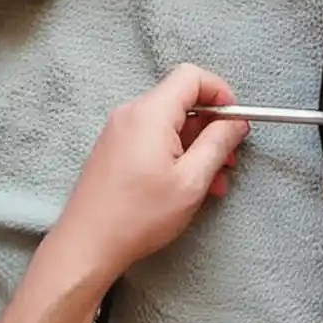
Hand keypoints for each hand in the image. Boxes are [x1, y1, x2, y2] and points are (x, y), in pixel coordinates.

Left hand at [53, 63, 250, 275]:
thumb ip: (218, 144)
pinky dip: (176, 154)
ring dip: (197, 146)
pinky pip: (153, 139)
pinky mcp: (114, 150)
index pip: (191, 76)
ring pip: (170, 124)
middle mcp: (131, 114)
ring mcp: (119, 132)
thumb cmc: (138, 216)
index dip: (221, 92)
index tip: (236, 120)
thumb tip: (235, 123)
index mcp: (150, 113)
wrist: (86, 246)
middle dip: (212, 127)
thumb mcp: (191, 180)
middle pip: (182, 101)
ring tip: (213, 182)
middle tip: (230, 159)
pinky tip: (188, 186)